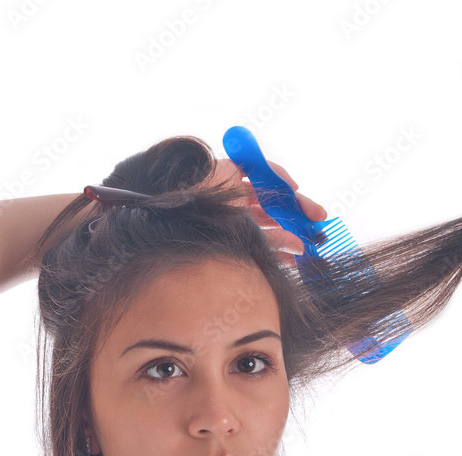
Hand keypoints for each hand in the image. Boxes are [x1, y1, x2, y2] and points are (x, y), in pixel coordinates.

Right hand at [211, 158, 328, 267]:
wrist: (175, 211)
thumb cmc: (204, 231)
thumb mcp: (245, 240)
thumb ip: (272, 243)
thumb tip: (300, 250)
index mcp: (232, 228)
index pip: (264, 233)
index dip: (285, 239)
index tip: (305, 248)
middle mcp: (233, 208)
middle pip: (271, 212)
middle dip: (296, 220)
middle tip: (319, 231)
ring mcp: (233, 188)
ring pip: (270, 192)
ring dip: (294, 202)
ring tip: (314, 214)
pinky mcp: (230, 167)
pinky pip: (259, 168)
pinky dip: (277, 175)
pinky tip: (292, 188)